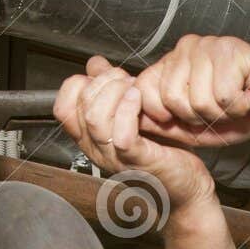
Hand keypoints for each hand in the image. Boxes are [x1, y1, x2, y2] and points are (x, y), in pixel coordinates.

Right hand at [54, 56, 215, 210]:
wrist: (186, 184)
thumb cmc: (162, 149)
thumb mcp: (131, 110)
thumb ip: (109, 87)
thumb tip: (94, 64)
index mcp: (90, 137)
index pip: (63, 106)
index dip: (80, 83)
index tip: (105, 79)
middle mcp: (96, 149)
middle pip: (80, 106)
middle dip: (105, 82)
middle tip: (128, 81)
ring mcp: (114, 157)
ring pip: (95, 118)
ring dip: (116, 93)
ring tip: (135, 90)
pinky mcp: (136, 161)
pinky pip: (120, 134)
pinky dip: (129, 110)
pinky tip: (139, 101)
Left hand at [135, 35, 249, 147]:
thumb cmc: (235, 117)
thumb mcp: (191, 128)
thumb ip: (162, 122)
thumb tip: (131, 121)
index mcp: (170, 66)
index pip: (144, 91)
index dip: (165, 116)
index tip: (190, 118)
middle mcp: (184, 51)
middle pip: (171, 98)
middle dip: (197, 118)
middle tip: (217, 110)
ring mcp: (207, 46)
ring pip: (198, 99)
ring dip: (221, 113)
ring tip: (232, 102)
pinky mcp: (230, 49)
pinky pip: (223, 93)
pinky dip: (238, 105)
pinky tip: (245, 95)